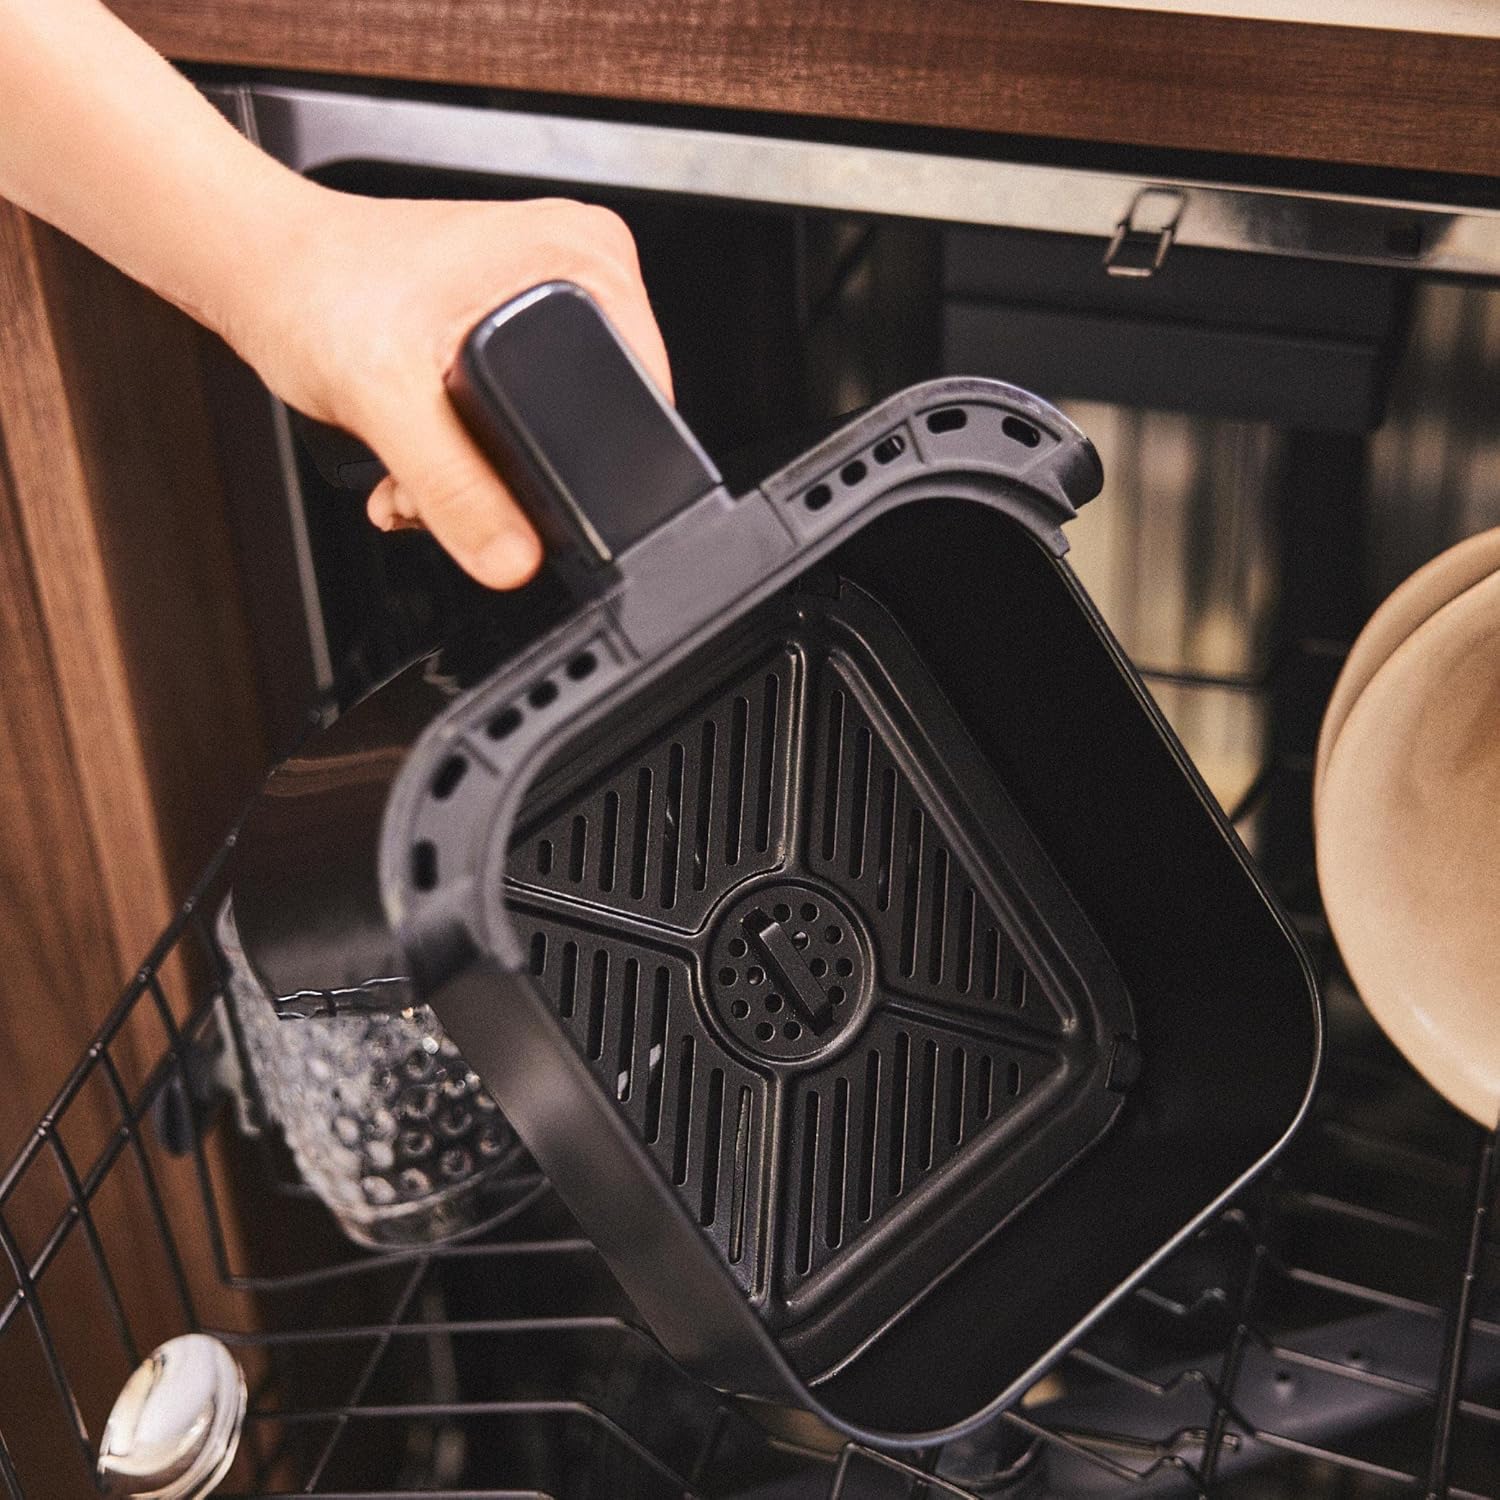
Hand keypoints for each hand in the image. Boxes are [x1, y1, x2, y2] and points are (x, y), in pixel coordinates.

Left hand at [219, 190, 671, 587]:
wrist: (255, 269)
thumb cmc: (310, 287)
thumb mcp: (387, 397)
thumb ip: (456, 488)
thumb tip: (515, 558)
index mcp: (582, 257)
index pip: (636, 395)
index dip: (583, 467)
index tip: (512, 486)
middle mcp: (577, 267)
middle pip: (592, 422)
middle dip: (516, 476)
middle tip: (438, 468)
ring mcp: (545, 294)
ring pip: (551, 430)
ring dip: (482, 475)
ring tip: (415, 461)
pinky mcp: (512, 320)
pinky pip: (519, 416)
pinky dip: (469, 455)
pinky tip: (418, 451)